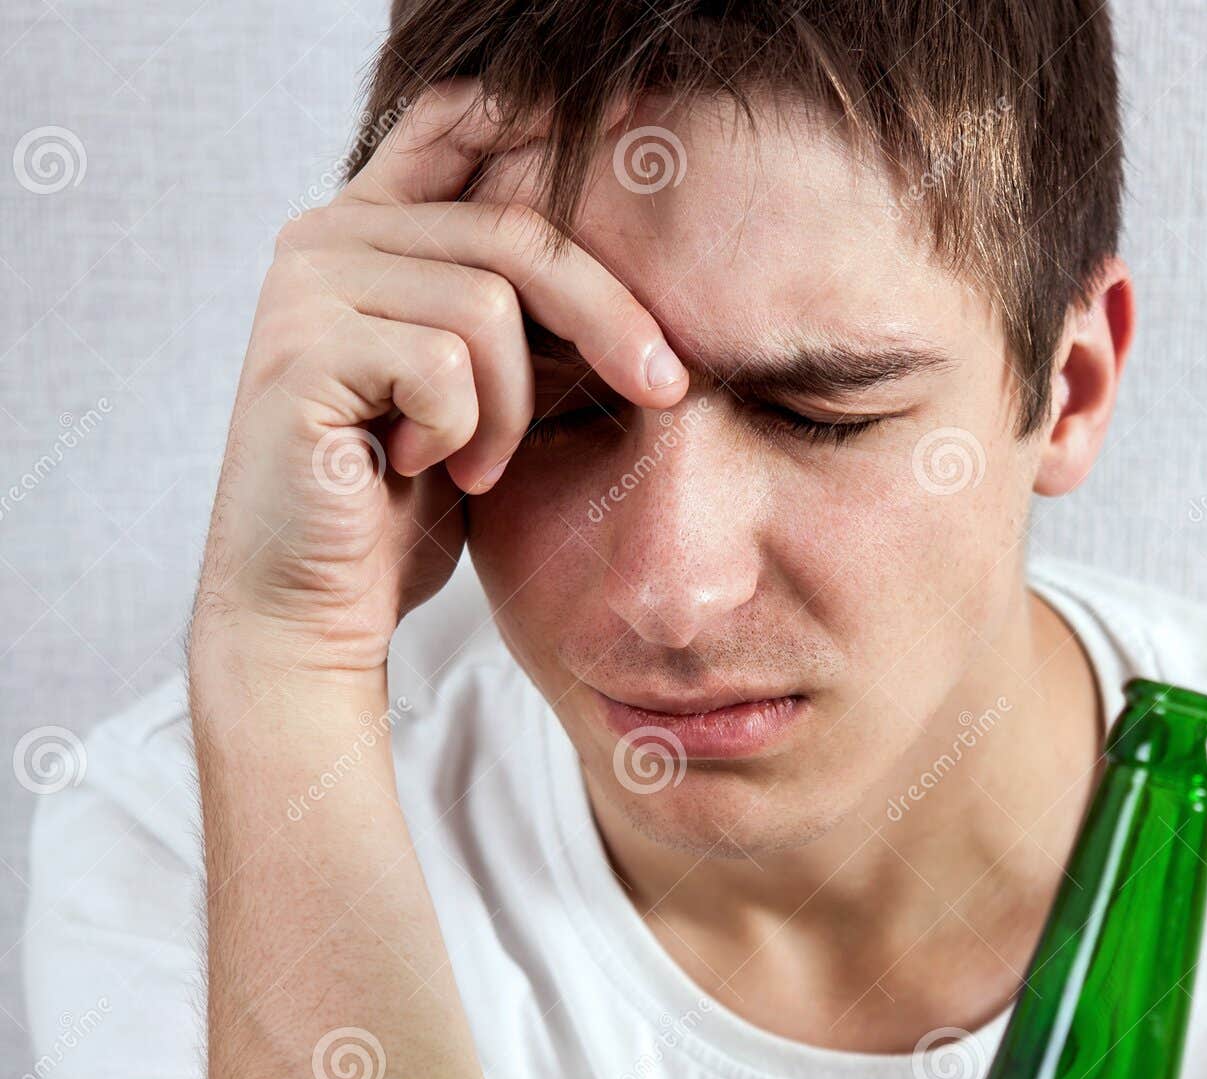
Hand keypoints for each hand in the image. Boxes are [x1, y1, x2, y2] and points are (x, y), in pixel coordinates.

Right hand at [192, 80, 687, 675]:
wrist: (316, 601)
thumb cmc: (405, 501)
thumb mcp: (481, 386)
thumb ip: (518, 304)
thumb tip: (641, 261)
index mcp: (372, 231)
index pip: (454, 125)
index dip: (536, 110)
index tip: (640, 114)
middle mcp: (327, 237)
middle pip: (514, 232)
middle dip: (608, 317)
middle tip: (666, 387)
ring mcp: (305, 288)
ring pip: (486, 306)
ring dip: (510, 409)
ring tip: (475, 464)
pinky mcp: (300, 350)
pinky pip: (443, 366)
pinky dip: (460, 433)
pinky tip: (417, 466)